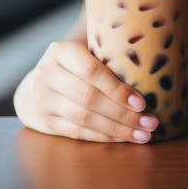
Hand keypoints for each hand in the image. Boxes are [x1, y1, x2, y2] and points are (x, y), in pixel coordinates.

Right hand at [14, 40, 158, 142]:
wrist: (32, 88)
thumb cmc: (74, 67)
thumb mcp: (85, 53)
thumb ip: (109, 57)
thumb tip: (154, 70)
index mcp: (61, 51)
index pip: (91, 71)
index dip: (117, 89)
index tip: (142, 102)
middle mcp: (47, 74)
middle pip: (89, 98)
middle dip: (123, 113)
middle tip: (151, 122)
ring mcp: (43, 100)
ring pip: (84, 118)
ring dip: (118, 128)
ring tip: (144, 134)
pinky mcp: (44, 122)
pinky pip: (77, 132)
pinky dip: (104, 136)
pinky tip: (124, 137)